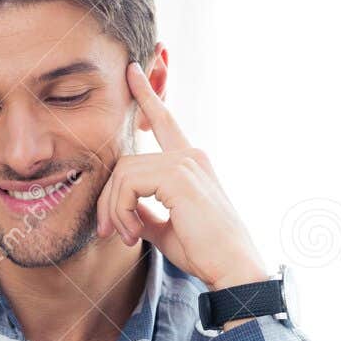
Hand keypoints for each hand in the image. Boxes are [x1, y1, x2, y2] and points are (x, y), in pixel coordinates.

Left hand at [97, 62, 269, 290]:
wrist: (233, 269)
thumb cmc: (205, 253)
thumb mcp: (166, 228)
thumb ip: (144, 211)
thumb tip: (122, 211)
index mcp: (192, 163)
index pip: (165, 122)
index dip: (147, 96)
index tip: (132, 71)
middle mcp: (191, 156)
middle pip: (126, 161)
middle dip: (108, 198)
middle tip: (107, 231)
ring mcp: (186, 162)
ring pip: (123, 172)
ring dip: (114, 209)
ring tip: (124, 237)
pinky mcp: (179, 176)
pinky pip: (129, 183)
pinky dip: (121, 210)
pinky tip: (131, 233)